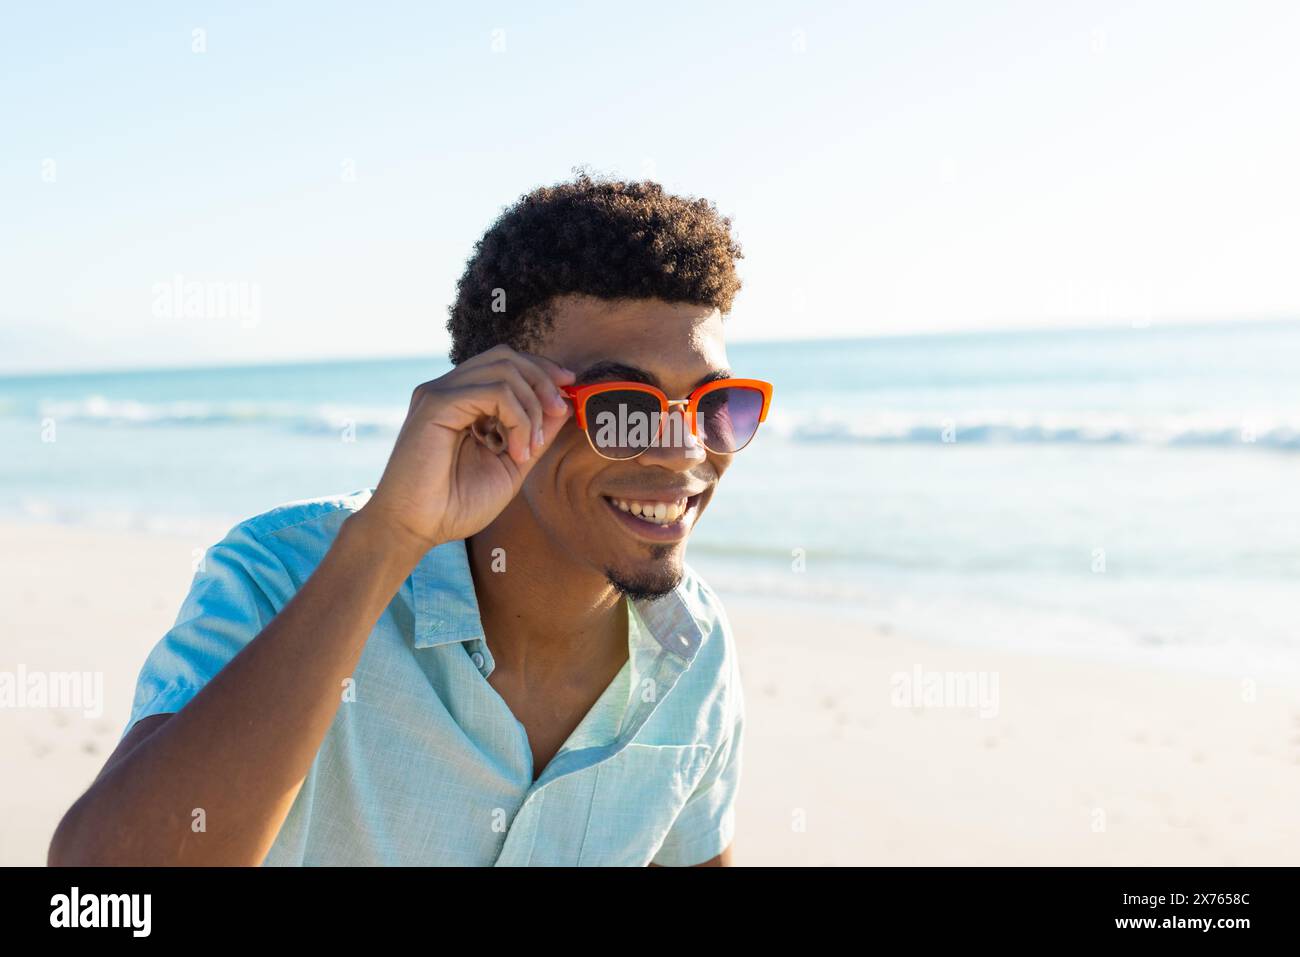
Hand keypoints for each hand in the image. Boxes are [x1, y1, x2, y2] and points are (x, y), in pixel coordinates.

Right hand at [359, 344, 574, 552]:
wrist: (417, 529)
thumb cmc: (456, 504)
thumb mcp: (511, 465)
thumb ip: (535, 434)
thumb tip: (564, 405)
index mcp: (462, 401)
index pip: (506, 363)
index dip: (541, 370)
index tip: (568, 387)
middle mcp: (449, 390)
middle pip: (506, 357)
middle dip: (542, 380)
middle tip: (559, 410)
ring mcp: (439, 393)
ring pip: (503, 369)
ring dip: (532, 404)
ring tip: (533, 444)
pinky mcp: (435, 404)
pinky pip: (493, 392)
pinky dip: (518, 419)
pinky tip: (516, 451)